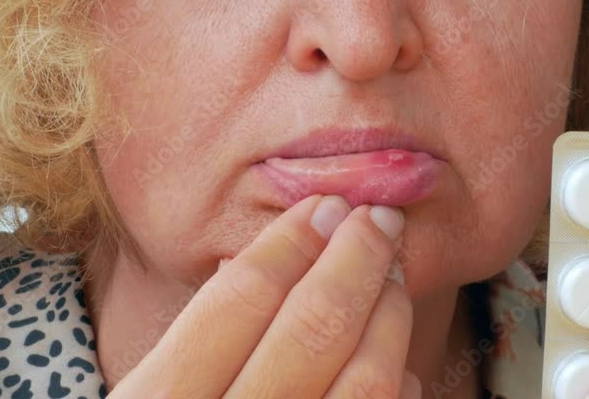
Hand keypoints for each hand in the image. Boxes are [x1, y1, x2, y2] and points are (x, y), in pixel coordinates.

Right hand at [110, 195, 420, 398]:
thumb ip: (193, 348)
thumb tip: (254, 265)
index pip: (237, 300)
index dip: (290, 242)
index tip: (323, 208)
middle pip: (314, 328)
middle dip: (356, 259)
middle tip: (377, 220)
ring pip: (366, 379)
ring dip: (388, 314)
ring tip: (389, 275)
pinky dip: (396, 385)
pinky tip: (392, 360)